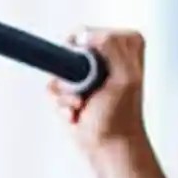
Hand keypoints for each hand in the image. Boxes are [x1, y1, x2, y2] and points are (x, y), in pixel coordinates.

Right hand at [47, 28, 147, 152]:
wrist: (109, 146)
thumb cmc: (121, 117)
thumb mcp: (125, 77)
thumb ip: (112, 47)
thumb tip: (83, 34)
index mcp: (125, 45)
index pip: (88, 32)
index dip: (83, 51)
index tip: (90, 69)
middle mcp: (105, 55)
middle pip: (69, 49)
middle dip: (71, 74)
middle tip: (87, 91)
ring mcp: (87, 72)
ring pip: (58, 70)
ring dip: (66, 92)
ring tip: (82, 105)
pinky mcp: (71, 89)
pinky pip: (53, 88)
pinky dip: (62, 104)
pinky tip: (77, 114)